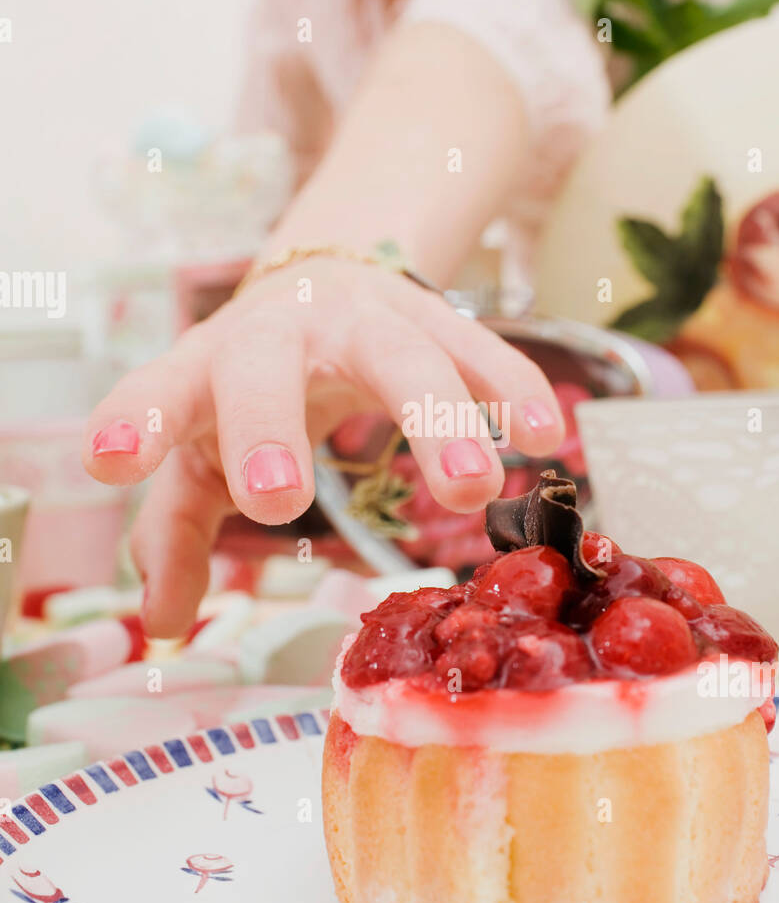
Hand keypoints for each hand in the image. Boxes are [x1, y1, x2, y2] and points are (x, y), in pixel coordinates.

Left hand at [83, 256, 565, 635]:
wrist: (324, 277)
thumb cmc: (250, 387)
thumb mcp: (201, 454)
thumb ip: (178, 533)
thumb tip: (161, 624)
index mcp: (205, 370)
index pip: (158, 391)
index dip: (132, 422)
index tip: (106, 462)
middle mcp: (275, 334)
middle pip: (263, 367)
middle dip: (265, 428)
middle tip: (275, 501)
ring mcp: (359, 317)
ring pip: (397, 352)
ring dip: (436, 418)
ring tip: (472, 490)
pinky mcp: (432, 315)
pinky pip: (478, 346)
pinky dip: (512, 386)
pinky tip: (547, 434)